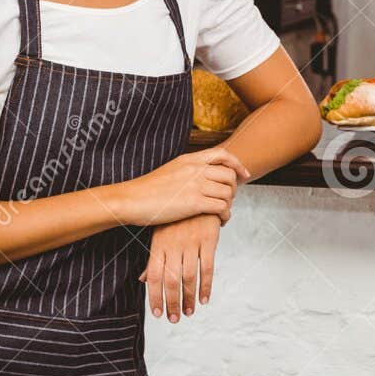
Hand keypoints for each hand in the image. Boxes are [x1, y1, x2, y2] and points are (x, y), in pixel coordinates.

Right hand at [108, 147, 245, 227]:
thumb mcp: (170, 170)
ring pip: (228, 192)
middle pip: (230, 174)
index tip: (244, 175)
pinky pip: (222, 207)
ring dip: (230, 204)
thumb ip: (188, 170)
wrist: (130, 200)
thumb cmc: (147, 190)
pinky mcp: (194, 203)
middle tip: (228, 200)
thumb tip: (200, 173)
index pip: (223, 154)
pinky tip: (219, 221)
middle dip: (234, 188)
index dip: (237, 164)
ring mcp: (195, 185)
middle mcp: (195, 169)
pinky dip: (225, 215)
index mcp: (189, 159)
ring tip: (222, 212)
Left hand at [140, 214, 220, 321]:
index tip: (158, 313)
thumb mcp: (159, 234)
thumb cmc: (175, 218)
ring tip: (189, 312)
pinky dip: (206, 286)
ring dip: (189, 298)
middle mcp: (174, 245)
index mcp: (159, 246)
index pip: (155, 277)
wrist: (198, 193)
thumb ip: (153, 259)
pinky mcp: (208, 240)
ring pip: (189, 277)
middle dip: (172, 303)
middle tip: (174, 319)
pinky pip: (208, 268)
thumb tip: (143, 280)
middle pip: (172, 281)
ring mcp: (192, 242)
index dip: (155, 297)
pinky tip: (205, 299)